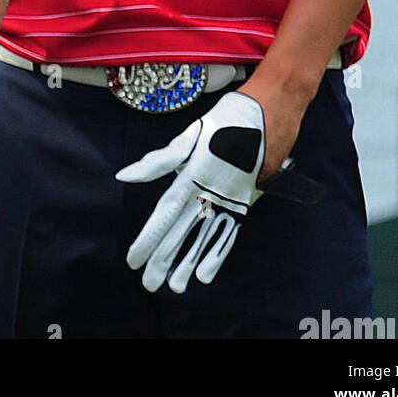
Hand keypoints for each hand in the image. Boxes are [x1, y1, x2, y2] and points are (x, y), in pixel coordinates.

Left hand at [116, 90, 264, 293]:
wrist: (272, 110)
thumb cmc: (227, 117)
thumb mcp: (191, 133)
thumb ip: (159, 160)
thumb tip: (125, 175)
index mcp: (193, 174)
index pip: (165, 213)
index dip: (149, 238)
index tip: (134, 259)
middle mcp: (212, 192)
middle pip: (182, 231)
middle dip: (164, 258)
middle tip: (149, 283)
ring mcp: (231, 199)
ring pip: (206, 238)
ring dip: (189, 263)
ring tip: (175, 286)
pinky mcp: (247, 201)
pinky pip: (229, 233)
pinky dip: (217, 254)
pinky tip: (206, 273)